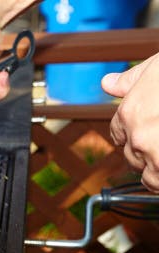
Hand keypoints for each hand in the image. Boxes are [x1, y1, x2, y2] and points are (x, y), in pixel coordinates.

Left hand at [102, 54, 158, 191]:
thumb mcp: (157, 68)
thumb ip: (131, 80)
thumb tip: (107, 83)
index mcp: (130, 113)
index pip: (118, 133)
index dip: (132, 133)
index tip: (146, 133)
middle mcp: (138, 137)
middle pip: (132, 155)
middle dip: (146, 152)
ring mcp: (156, 155)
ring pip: (149, 175)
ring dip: (157, 170)